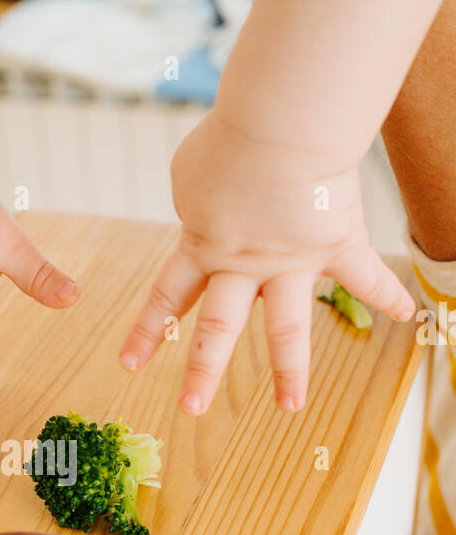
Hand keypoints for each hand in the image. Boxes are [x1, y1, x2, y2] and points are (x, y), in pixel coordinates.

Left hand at [120, 110, 414, 413]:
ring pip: (287, 328)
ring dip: (290, 371)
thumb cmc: (229, 140)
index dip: (147, 331)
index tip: (128, 364)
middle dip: (202, 371)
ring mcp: (291, 261)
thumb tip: (208, 209)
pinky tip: (406, 316)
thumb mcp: (190, 174)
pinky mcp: (334, 244)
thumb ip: (197, 201)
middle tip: (190, 408)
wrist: (277, 127)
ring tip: (290, 406)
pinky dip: (388, 293)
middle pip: (219, 328)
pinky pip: (364, 275)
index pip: (168, 296)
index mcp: (203, 246)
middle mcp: (243, 265)